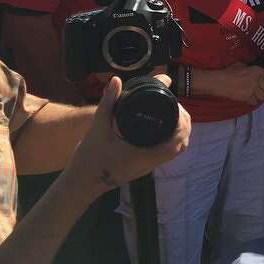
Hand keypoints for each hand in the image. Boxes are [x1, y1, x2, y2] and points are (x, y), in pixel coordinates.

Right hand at [67, 76, 190, 194]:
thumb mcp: (97, 128)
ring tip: (170, 113)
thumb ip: (108, 103)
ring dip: (178, 132)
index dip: (182, 122)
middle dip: (182, 124)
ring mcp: (148, 167)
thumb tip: (116, 80)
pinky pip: (165, 153)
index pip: (177, 141)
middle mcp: (150, 163)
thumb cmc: (89, 158)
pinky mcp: (143, 167)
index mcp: (144, 155)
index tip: (175, 105)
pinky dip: (170, 139)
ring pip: (174, 150)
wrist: (81, 182)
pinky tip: (162, 126)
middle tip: (173, 105)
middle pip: (180, 145)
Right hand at [216, 62, 263, 106]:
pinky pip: (255, 102)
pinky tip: (250, 98)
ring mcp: (252, 90)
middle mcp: (257, 80)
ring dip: (260, 97)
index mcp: (257, 71)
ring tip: (256, 94)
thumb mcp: (241, 65)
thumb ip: (250, 68)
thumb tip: (255, 71)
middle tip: (263, 90)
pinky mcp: (247, 98)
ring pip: (263, 97)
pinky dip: (254, 101)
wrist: (220, 82)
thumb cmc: (228, 72)